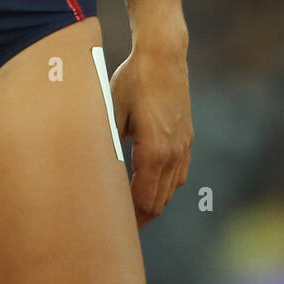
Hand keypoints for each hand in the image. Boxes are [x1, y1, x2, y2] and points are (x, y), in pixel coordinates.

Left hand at [109, 39, 192, 227]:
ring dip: (152, 202)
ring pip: (170, 191)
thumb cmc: (133, 79)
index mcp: (154, 152)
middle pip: (158, 202)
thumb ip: (108, 143)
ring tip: (131, 210)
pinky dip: (164, 186)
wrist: (163, 55)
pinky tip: (148, 184)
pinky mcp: (187, 139)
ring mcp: (184, 147)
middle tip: (118, 227)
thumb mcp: (112, 110)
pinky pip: (178, 175)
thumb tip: (97, 170)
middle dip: (140, 217)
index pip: (144, 201)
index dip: (130, 219)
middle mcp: (174, 155)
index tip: (113, 226)